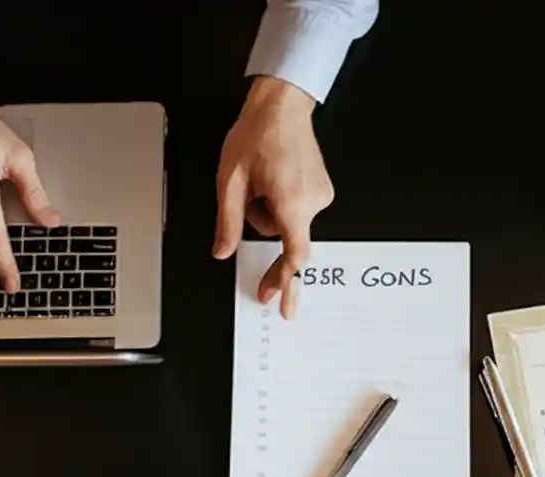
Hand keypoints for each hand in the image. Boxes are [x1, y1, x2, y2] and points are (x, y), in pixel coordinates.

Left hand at [213, 76, 331, 318]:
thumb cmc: (258, 134)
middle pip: (283, 235)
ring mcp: (321, 195)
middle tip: (251, 190)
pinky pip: (296, 208)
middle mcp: (313, 202)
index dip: (285, 282)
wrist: (282, 105)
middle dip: (261, 220)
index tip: (281, 304)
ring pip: (288, 221)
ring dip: (270, 208)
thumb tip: (223, 252)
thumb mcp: (230, 181)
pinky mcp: (321, 189)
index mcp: (292, 203)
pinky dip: (281, 199)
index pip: (293, 257)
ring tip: (263, 177)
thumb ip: (227, 222)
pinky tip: (275, 176)